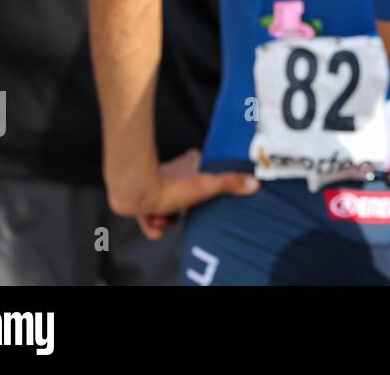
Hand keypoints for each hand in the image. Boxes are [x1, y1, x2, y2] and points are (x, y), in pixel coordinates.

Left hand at [115, 148, 257, 238]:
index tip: (207, 186)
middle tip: (184, 213)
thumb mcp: (206, 186)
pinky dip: (153, 224)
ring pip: (167, 204)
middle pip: (185, 189)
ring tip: (165, 220)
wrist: (134, 191)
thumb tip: (255, 183)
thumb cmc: (171, 186)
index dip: (204, 175)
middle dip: (184, 206)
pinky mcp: (140, 198)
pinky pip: (150, 214)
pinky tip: (155, 226)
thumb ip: (230, 184)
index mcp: (188, 162)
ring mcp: (154, 183)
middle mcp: (171, 170)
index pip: (199, 162)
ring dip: (168, 218)